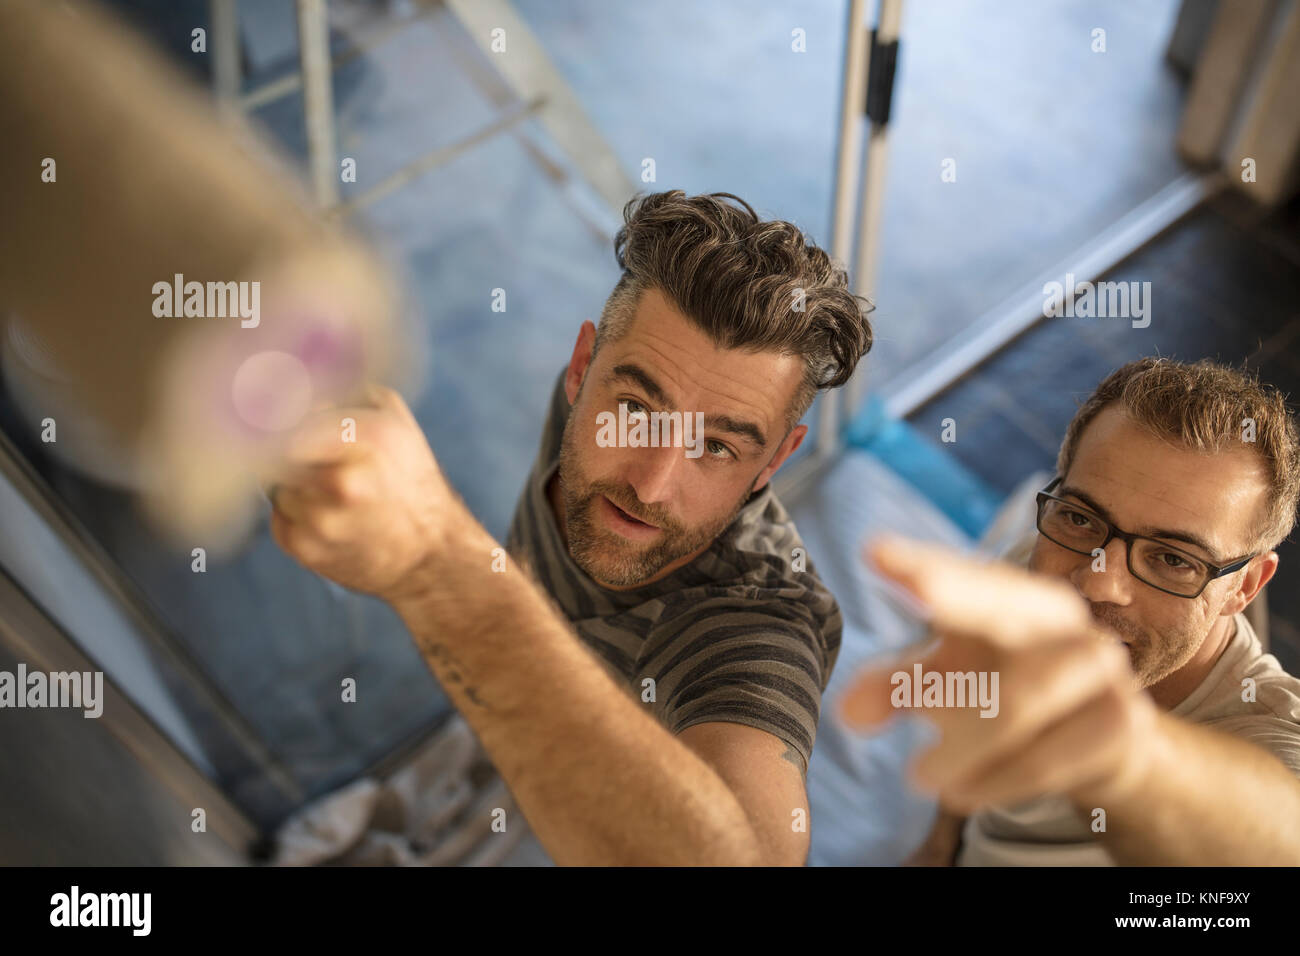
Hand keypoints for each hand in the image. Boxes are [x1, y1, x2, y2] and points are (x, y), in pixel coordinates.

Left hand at [267, 384, 462, 604]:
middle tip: (302, 452)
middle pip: (276, 447)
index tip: (279, 412)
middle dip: (285, 447)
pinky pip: (278, 517)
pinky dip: (295, 515)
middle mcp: (343, 481)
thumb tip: (294, 379)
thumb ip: (347, 393)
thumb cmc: (411, 480)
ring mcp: (322, 519)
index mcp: (369, 439)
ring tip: (328, 493)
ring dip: (291, 483)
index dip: (281, 412)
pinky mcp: (306, 549)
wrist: (432, 555)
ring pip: (274, 483)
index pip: (290, 413)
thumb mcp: (396, 422)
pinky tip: (329, 519)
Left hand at [839, 536, 1159, 813]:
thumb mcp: (944, 682)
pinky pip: (1048, 755)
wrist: (1104, 742)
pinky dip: (998, 779)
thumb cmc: (1005, 691)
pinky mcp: (1121, 721)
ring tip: (919, 777)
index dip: (926, 566)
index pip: (967, 576)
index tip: (874, 552)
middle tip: (889, 648)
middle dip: (951, 614)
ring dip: (962, 744)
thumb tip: (848, 714)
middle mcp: (1062, 619)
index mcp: (1015, 597)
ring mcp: (1100, 667)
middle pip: (1000, 614)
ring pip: (1017, 701)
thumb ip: (894, 688)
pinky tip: (964, 793)